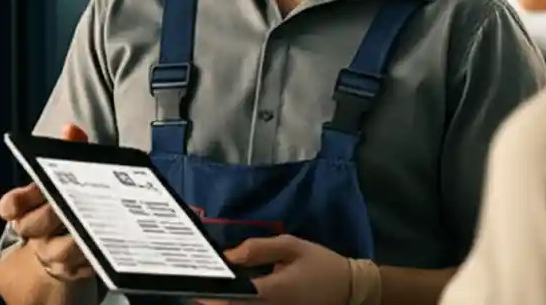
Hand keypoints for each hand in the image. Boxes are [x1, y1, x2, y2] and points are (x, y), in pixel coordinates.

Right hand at [0, 123, 92, 281]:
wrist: (64, 249)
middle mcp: (35, 233)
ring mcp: (54, 254)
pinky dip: (95, 255)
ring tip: (95, 226)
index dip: (15, 201)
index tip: (30, 192)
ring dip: (76, 238)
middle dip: (50, 213)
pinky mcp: (75, 270)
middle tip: (68, 204)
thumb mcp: (65, 176)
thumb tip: (71, 129)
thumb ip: (68, 151)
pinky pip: (83, 267)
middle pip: (32, 226)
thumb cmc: (64, 203)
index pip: (9, 206)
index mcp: (26, 209)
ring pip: (59, 251)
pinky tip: (109, 244)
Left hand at [200, 236, 350, 304]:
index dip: (212, 294)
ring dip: (226, 302)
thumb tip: (229, 256)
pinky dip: (240, 303)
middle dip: (215, 300)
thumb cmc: (319, 264)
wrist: (348, 289)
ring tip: (212, 290)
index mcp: (273, 291)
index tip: (196, 285)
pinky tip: (232, 295)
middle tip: (198, 288)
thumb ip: (259, 248)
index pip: (234, 297)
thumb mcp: (292, 246)